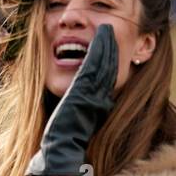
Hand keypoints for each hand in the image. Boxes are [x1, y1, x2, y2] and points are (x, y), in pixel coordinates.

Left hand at [26, 23, 118, 175]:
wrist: (63, 146)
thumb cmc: (67, 136)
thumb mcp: (77, 116)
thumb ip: (83, 104)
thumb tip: (86, 100)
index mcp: (99, 101)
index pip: (108, 74)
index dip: (112, 57)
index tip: (111, 43)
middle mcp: (99, 94)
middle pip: (109, 65)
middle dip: (111, 46)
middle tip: (112, 29)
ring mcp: (92, 91)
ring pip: (104, 62)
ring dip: (106, 44)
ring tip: (107, 29)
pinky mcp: (84, 89)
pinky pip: (94, 65)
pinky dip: (98, 50)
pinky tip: (100, 37)